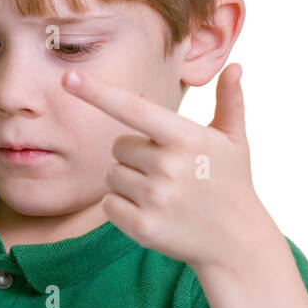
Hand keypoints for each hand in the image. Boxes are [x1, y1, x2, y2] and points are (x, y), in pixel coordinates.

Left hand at [62, 63, 273, 273]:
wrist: (237, 242)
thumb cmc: (230, 183)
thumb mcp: (234, 141)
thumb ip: (229, 102)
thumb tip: (235, 66)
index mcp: (186, 137)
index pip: (132, 109)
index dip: (97, 92)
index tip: (69, 77)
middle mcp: (168, 166)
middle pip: (117, 146)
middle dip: (134, 155)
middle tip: (166, 171)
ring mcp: (155, 198)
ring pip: (112, 176)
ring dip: (129, 182)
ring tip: (163, 193)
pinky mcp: (143, 227)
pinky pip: (109, 205)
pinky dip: (122, 208)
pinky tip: (152, 212)